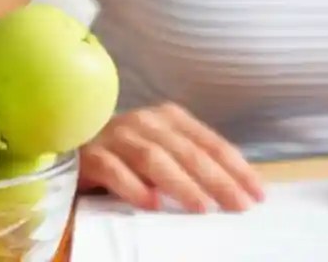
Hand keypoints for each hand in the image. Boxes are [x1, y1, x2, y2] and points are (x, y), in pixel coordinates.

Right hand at [79, 103, 264, 212]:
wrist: (70, 140)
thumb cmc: (125, 152)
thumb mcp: (163, 151)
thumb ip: (190, 161)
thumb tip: (232, 188)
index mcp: (171, 118)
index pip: (212, 143)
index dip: (237, 168)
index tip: (257, 194)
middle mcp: (147, 122)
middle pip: (189, 152)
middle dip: (218, 180)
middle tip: (238, 206)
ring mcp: (118, 136)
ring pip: (155, 159)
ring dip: (182, 184)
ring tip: (202, 208)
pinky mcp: (91, 154)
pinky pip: (114, 170)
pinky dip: (134, 187)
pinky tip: (151, 205)